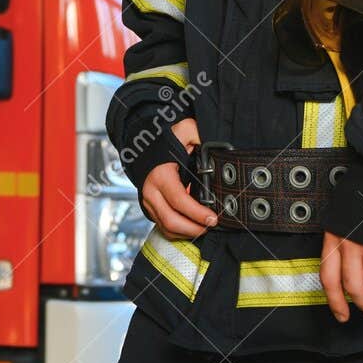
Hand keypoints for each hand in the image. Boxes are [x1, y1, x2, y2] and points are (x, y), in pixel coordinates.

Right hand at [139, 120, 214, 238]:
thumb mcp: (184, 131)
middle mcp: (151, 191)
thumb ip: (200, 136)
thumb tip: (219, 147)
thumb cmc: (165, 139)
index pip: (179, 201)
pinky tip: (192, 226)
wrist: (143, 145)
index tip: (213, 218)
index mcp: (161, 175)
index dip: (197, 213)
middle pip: (171, 220)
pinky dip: (178, 231)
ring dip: (187, 232)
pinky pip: (162, 226)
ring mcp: (149, 201)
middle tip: (211, 226)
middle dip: (194, 228)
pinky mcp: (149, 207)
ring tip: (204, 228)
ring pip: (166, 227)